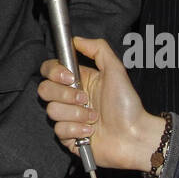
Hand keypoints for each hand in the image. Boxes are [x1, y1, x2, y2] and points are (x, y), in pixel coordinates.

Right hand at [37, 37, 166, 172]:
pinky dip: (77, 130)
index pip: (49, 70)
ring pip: (52, 111)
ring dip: (76, 114)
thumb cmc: (127, 106)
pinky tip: (91, 131)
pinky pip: (59, 130)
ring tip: (94, 117)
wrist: (134, 136)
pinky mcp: (68, 137)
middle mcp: (70, 98)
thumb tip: (76, 39)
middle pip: (44, 90)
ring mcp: (68, 118)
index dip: (54, 72)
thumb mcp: (116, 70)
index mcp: (78, 81)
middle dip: (65, 95)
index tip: (70, 77)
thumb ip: (98, 49)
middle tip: (85, 99)